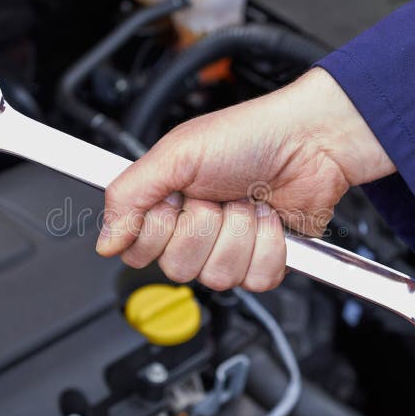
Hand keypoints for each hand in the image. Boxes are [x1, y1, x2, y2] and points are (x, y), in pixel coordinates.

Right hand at [96, 68, 394, 291]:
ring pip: (218, 276)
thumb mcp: (175, 154)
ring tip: (247, 201)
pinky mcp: (263, 261)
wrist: (310, 142)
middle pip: (178, 268)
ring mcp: (229, 248)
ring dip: (239, 232)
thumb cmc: (248, 136)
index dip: (157, 229)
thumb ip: (128, 195)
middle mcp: (193, 230)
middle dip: (204, 226)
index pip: (137, 250)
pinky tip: (269, 218)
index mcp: (165, 204)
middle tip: (217, 195)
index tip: (174, 199)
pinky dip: (269, 245)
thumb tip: (105, 242)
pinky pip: (256, 279)